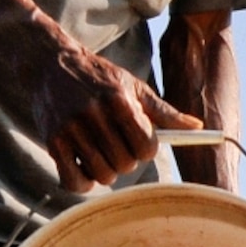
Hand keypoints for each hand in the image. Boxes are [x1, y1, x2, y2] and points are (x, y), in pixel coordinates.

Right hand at [31, 29, 201, 189]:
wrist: (50, 63)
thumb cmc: (99, 78)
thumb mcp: (133, 87)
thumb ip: (164, 111)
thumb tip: (196, 127)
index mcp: (119, 100)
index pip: (146, 145)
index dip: (147, 150)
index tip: (140, 143)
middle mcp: (94, 114)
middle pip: (126, 163)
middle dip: (127, 161)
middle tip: (119, 148)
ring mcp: (71, 129)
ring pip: (102, 174)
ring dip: (107, 173)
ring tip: (103, 157)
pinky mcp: (52, 141)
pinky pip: (73, 180)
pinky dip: (83, 182)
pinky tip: (85, 170)